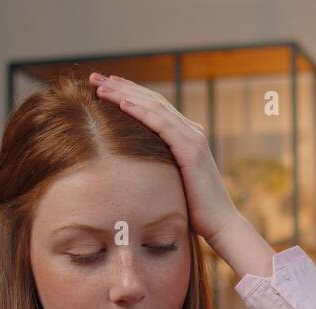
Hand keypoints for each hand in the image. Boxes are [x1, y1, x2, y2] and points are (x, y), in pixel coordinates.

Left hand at [89, 72, 239, 243]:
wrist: (221, 225)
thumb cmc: (195, 211)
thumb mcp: (171, 183)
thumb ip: (157, 170)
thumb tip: (131, 174)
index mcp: (185, 137)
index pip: (153, 107)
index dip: (128, 93)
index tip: (103, 85)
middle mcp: (190, 131)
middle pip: (151, 100)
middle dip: (121, 86)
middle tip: (94, 76)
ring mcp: (192, 138)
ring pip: (154, 107)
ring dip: (125, 94)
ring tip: (100, 85)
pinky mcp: (191, 150)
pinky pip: (162, 124)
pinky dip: (141, 112)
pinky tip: (122, 103)